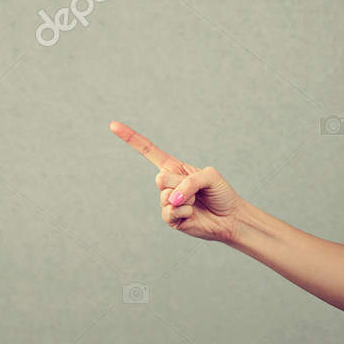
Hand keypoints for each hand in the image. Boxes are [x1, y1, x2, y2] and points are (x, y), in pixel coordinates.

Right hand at [110, 120, 242, 244]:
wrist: (230, 217)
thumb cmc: (221, 193)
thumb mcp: (209, 176)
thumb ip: (189, 182)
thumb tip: (172, 199)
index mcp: (174, 167)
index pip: (148, 151)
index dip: (130, 137)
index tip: (112, 125)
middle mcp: (167, 183)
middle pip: (160, 178)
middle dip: (180, 184)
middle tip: (196, 192)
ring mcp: (167, 201)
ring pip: (165, 196)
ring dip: (186, 199)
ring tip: (196, 203)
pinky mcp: (170, 218)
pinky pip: (170, 211)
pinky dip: (185, 211)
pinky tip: (192, 214)